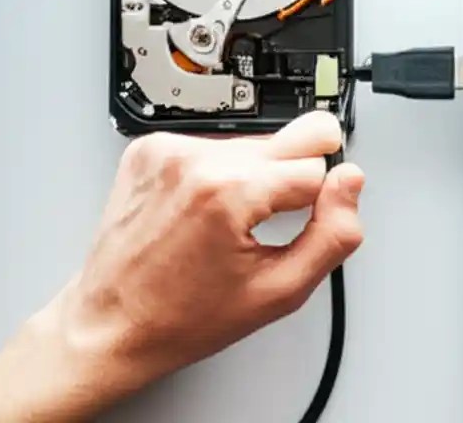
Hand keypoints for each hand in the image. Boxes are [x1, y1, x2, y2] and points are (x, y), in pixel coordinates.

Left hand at [0, 112, 365, 421]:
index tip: (300, 228)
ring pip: (257, 142)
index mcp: (228, 191)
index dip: (321, 202)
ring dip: (259, 176)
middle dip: (298, 176)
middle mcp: (195, 159)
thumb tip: (350, 183)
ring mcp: (168, 149)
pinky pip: (218, 146)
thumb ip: (333, 235)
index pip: (319, 165)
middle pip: (292, 138)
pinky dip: (223, 173)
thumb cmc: (183, 317)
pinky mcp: (152, 148)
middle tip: (278, 216)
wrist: (111, 324)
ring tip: (235, 222)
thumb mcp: (279, 292)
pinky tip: (210, 210)